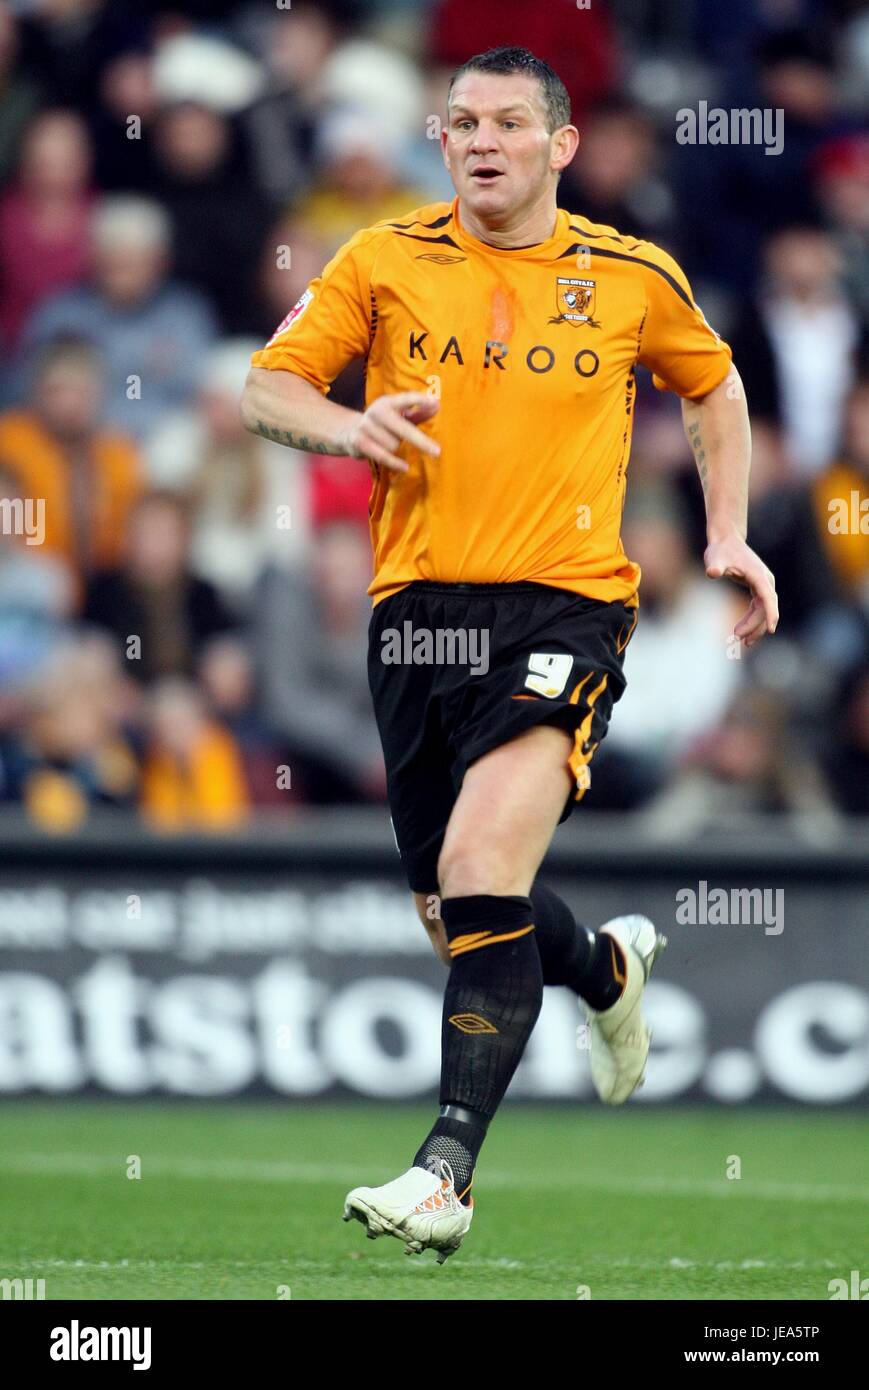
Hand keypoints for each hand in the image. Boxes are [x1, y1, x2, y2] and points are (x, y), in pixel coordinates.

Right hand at [337, 391, 439, 473]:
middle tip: (437, 452)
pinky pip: (383, 456)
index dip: (419, 400)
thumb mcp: (399, 416)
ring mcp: (366, 426)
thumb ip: (418, 412)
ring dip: (397, 449)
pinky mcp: (359, 441)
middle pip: (404, 429)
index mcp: (388, 402)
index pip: (406, 399)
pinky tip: (404, 467)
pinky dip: (394, 463)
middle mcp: (376, 411)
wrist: (349, 432)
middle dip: (421, 441)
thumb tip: (437, 406)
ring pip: (393, 445)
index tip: (435, 403)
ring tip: (390, 444)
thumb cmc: (383, 424)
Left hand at [704, 533, 777, 648]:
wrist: (726, 539)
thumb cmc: (720, 550)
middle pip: (766, 607)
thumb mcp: (715, 558)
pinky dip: (752, 620)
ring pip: (764, 610)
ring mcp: (763, 584)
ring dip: (755, 626)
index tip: (771, 629)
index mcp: (759, 575)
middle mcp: (765, 581)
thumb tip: (712, 572)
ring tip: (742, 642)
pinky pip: (759, 608)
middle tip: (738, 638)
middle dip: (755, 625)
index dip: (770, 614)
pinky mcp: (758, 587)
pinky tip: (741, 630)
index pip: (768, 598)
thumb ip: (715, 566)